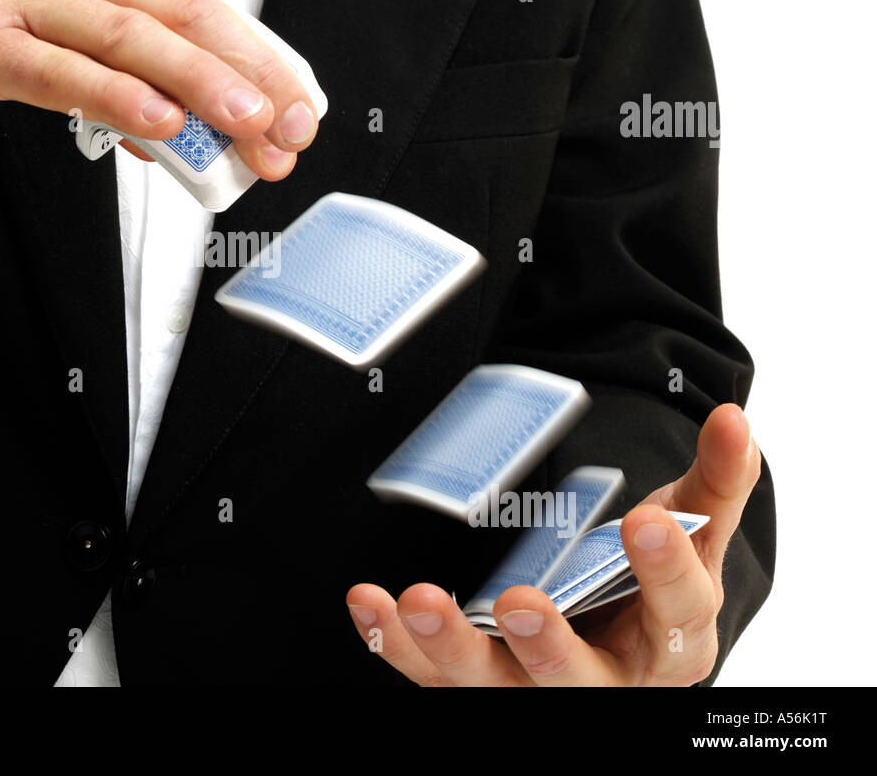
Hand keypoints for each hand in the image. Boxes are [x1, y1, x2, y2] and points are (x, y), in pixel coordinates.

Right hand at [0, 0, 319, 179]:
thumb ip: (119, 60)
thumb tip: (172, 125)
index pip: (211, 12)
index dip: (263, 65)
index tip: (299, 110)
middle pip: (189, 24)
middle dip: (250, 82)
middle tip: (290, 132)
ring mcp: (38, 3)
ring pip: (137, 41)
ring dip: (200, 82)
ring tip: (248, 123)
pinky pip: (62, 71)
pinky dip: (114, 95)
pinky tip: (155, 120)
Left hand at [346, 403, 761, 684]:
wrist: (621, 628)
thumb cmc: (651, 578)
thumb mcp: (692, 531)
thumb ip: (716, 480)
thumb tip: (735, 418)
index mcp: (670, 638)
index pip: (675, 610)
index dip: (663, 568)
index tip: (644, 521)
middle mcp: (605, 680)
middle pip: (576, 678)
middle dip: (548, 644)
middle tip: (520, 600)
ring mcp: (535, 688)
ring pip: (493, 685)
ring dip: (452, 647)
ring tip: (420, 603)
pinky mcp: (478, 683)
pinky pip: (431, 674)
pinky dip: (393, 642)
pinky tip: (370, 603)